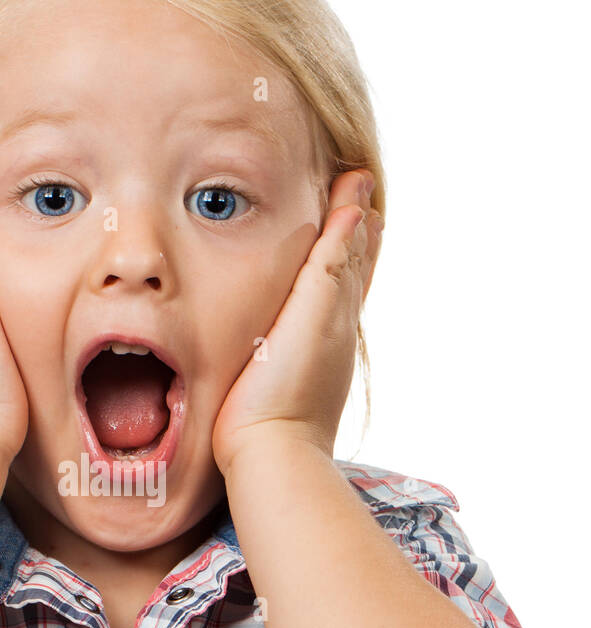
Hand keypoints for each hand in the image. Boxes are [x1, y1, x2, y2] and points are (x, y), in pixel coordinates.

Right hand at [211, 169, 382, 470]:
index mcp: (339, 306)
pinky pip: (306, 320)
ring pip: (330, 293)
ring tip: (331, 234)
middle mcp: (332, 326)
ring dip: (333, 260)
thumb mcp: (314, 311)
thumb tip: (359, 205)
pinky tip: (293, 300)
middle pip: (349, 266)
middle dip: (349, 229)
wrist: (269, 453)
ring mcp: (312, 350)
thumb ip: (332, 259)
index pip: (355, 244)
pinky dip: (309, 296)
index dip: (354, 209)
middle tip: (347, 193)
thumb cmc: (286, 387)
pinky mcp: (286, 369)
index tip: (353, 174)